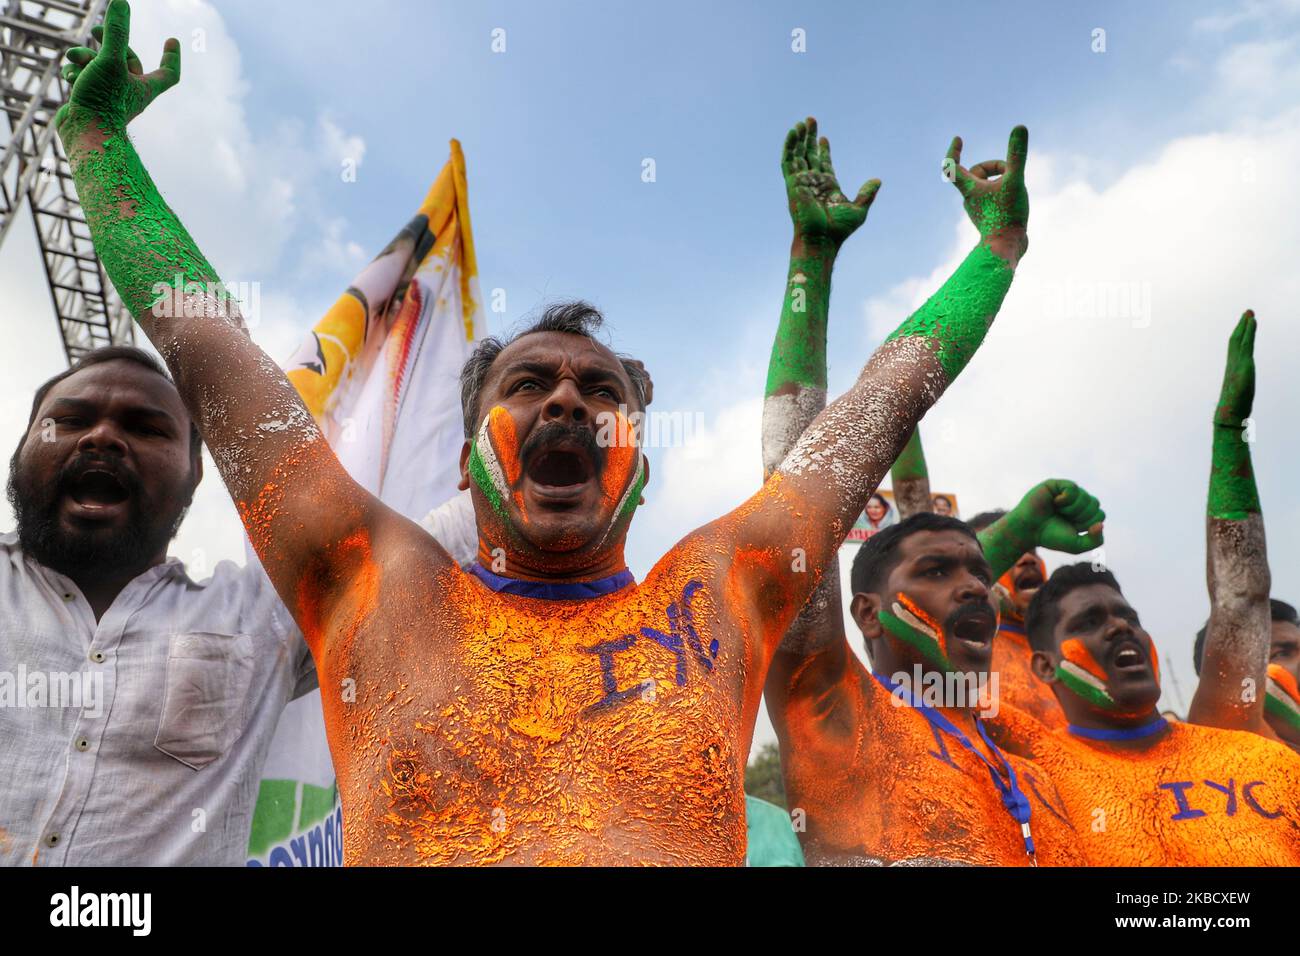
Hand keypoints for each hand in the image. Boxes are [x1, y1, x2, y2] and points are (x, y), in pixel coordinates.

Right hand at [54, 0, 179, 132]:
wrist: (82, 134)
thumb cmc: (102, 102)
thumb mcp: (109, 60)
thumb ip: (116, 32)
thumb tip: (122, 2)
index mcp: (145, 87)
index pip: (168, 73)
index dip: (172, 57)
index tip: (172, 40)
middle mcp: (130, 93)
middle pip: (125, 59)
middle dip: (109, 42)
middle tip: (97, 31)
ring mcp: (109, 97)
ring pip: (99, 66)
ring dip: (85, 56)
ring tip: (74, 58)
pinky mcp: (89, 101)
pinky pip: (84, 78)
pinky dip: (75, 73)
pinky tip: (70, 77)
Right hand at [782, 117, 879, 248]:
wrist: (822, 239)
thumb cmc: (838, 230)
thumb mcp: (859, 209)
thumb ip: (867, 194)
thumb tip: (877, 180)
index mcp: (827, 187)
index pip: (823, 163)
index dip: (823, 150)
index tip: (824, 138)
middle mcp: (813, 182)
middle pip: (809, 155)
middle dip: (809, 138)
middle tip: (811, 120)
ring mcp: (802, 182)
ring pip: (798, 155)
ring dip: (799, 138)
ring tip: (802, 122)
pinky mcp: (793, 183)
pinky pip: (789, 161)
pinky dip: (790, 146)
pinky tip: (794, 132)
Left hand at [944, 125, 1028, 248]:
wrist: (1007, 247)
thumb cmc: (1008, 216)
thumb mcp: (1015, 181)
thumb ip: (1017, 155)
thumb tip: (1020, 127)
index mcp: (969, 188)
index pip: (952, 166)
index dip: (954, 151)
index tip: (958, 139)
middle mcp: (969, 198)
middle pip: (976, 172)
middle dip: (995, 166)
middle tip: (1011, 172)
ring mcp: (977, 208)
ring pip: (986, 185)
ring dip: (1001, 179)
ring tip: (1016, 190)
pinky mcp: (987, 217)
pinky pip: (992, 197)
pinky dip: (1003, 191)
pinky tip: (1016, 200)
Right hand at [1011, 479, 1103, 554]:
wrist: (1028, 530)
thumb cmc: (1050, 537)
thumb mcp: (1077, 545)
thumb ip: (1095, 541)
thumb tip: (1100, 524)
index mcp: (1083, 514)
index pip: (1100, 515)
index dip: (1088, 524)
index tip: (1072, 528)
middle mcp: (1076, 501)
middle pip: (1095, 504)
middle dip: (1081, 517)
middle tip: (1064, 519)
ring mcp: (1066, 492)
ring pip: (1085, 497)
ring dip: (1072, 509)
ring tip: (1058, 511)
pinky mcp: (1056, 485)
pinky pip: (1073, 488)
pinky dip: (1066, 499)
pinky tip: (1056, 503)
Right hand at [1214, 310, 1255, 426]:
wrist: (1229, 415)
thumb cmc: (1233, 413)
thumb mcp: (1239, 402)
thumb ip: (1239, 398)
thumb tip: (1239, 408)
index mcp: (1232, 371)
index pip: (1235, 350)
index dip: (1240, 337)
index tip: (1244, 326)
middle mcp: (1232, 365)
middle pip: (1235, 341)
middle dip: (1241, 326)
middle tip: (1248, 313)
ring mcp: (1237, 364)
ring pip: (1240, 339)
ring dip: (1246, 325)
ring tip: (1250, 313)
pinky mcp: (1243, 364)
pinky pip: (1247, 343)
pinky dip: (1249, 330)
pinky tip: (1253, 321)